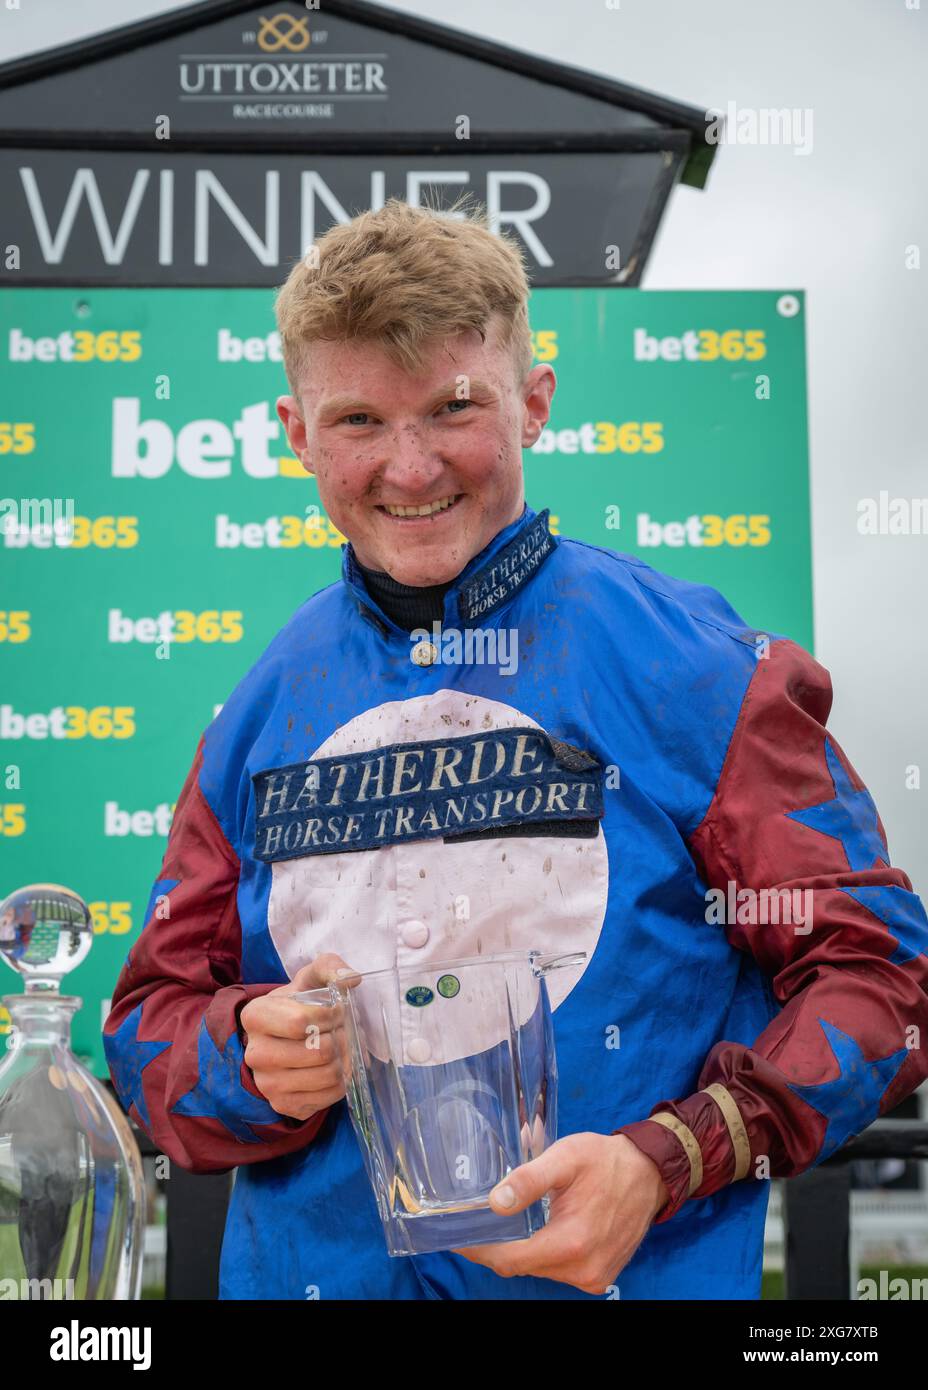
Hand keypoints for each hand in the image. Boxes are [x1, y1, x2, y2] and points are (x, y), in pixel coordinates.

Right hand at [239, 954, 356, 1121]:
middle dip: (340, 1038)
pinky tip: (334, 1068)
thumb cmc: (299, 1005)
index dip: (330, 1015)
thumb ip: (330, 967)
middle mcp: (254, 1054)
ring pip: (326, 1076)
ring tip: (340, 1049)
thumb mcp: (310, 978)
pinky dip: (341, 1082)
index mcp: (255, 1016)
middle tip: (340, 1032)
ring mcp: (266, 1084)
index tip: (336, 1011)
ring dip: (344, 1060)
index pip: (301, 1022)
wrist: (283, 1039)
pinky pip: (328, 1098)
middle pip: (318, 1052)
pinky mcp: (284, 1105)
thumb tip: (351, 978)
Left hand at [453, 1132, 668, 1294]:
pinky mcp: (599, 1276)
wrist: (649, 1173)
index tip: (458, 1236)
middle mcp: (583, 1268)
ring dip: (520, 1248)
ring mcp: (593, 1276)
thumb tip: (495, 1203)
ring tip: (505, 1222)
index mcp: (572, 1241)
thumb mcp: (566, 1157)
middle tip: (475, 1223)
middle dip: (496, 1247)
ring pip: (538, 1269)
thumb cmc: (605, 1161)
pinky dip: (542, 1252)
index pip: (510, 1260)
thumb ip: (529, 1180)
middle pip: (521, 1266)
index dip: (479, 1250)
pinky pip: (557, 1269)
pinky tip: (536, 1230)